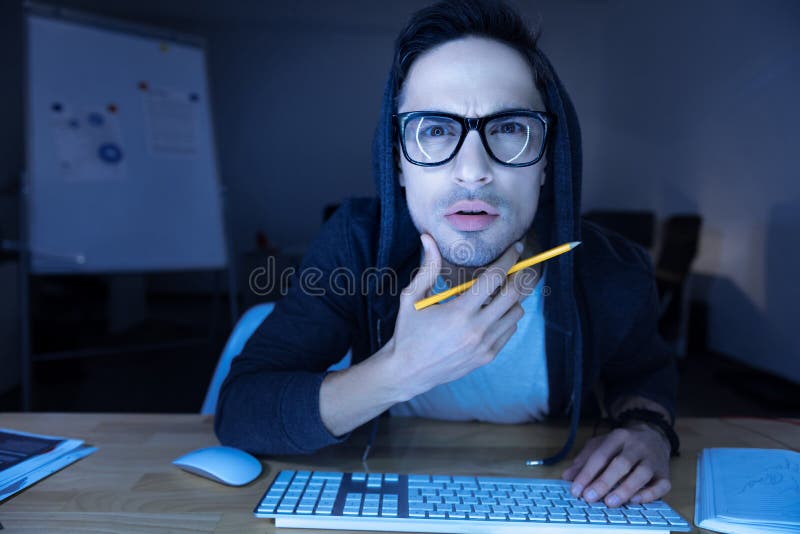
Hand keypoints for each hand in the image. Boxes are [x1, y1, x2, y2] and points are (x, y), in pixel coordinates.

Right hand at [386, 233, 526, 399]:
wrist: (409, 371)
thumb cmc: (408, 331)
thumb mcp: (412, 297)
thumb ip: (427, 267)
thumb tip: (428, 238)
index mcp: (459, 311)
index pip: (494, 278)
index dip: (508, 259)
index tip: (516, 248)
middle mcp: (477, 329)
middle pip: (514, 295)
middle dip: (520, 276)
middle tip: (519, 266)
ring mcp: (485, 345)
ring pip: (516, 313)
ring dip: (513, 298)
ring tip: (500, 291)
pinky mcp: (488, 356)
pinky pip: (510, 330)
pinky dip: (507, 317)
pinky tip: (493, 311)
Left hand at [561, 424, 671, 506]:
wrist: (654, 434)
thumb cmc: (622, 445)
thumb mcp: (601, 445)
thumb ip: (584, 459)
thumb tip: (567, 477)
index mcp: (618, 436)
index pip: (600, 455)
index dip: (586, 473)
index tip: (575, 490)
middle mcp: (637, 446)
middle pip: (621, 463)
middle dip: (604, 482)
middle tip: (589, 497)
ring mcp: (653, 459)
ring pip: (642, 473)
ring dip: (625, 489)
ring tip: (610, 503)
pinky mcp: (665, 473)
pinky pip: (662, 485)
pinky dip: (650, 494)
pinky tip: (635, 501)